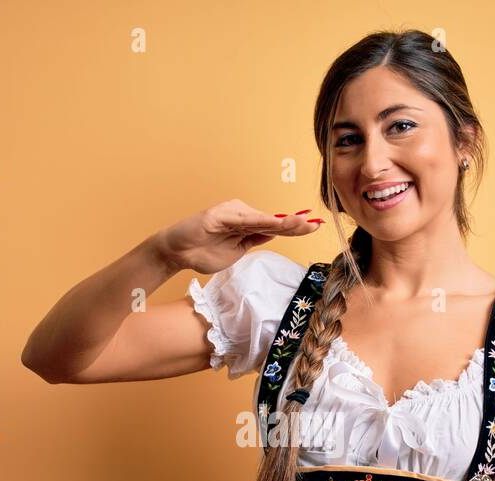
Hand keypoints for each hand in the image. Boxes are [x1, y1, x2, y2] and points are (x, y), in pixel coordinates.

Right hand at [152, 199, 321, 275]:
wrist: (177, 253)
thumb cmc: (203, 253)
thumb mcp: (236, 252)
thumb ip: (254, 241)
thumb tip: (274, 233)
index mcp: (246, 224)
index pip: (275, 226)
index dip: (295, 227)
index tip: (314, 227)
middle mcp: (241, 214)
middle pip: (273, 220)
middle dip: (296, 223)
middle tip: (317, 224)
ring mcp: (231, 213)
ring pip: (263, 219)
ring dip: (284, 223)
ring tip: (303, 224)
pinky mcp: (219, 214)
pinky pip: (245, 220)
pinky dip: (262, 222)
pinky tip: (277, 224)